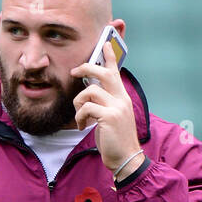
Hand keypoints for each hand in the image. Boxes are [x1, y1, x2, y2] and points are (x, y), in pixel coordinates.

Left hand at [70, 40, 142, 178]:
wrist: (126, 159)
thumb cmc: (116, 141)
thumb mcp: (112, 118)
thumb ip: (105, 104)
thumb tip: (89, 95)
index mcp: (123, 98)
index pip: (115, 72)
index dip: (109, 56)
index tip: (104, 42)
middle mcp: (122, 99)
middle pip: (103, 73)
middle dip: (87, 68)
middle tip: (75, 71)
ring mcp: (116, 107)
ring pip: (90, 91)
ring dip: (79, 103)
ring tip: (80, 117)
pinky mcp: (109, 117)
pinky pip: (86, 108)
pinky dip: (80, 117)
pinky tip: (82, 126)